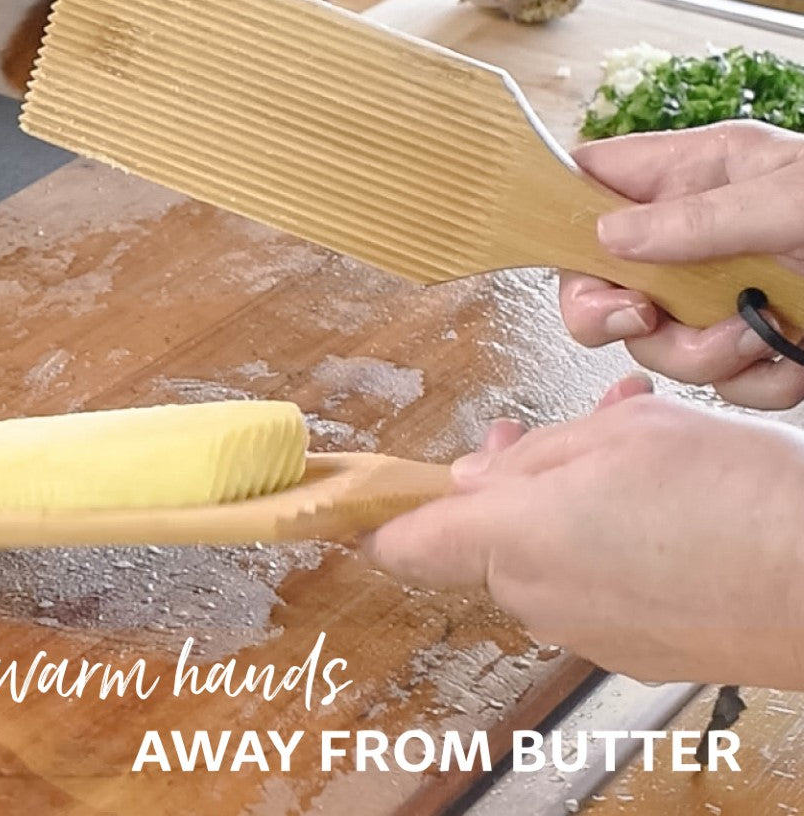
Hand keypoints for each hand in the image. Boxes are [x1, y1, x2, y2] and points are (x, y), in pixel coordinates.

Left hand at [363, 382, 803, 689]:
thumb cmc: (726, 495)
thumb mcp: (616, 435)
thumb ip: (532, 458)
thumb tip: (477, 478)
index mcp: (512, 537)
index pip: (408, 544)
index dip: (378, 520)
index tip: (359, 506)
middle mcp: (536, 597)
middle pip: (482, 540)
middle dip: (504, 485)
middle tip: (538, 439)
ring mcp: (586, 631)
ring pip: (541, 557)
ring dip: (561, 506)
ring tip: (621, 455)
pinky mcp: (634, 650)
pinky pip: (590, 586)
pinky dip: (602, 543)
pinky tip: (653, 505)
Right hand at [560, 121, 803, 408]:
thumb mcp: (794, 197)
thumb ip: (698, 219)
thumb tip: (609, 236)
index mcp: (695, 177)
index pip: (594, 181)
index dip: (561, 211)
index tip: (567, 255)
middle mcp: (694, 238)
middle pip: (600, 279)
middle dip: (613, 313)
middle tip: (641, 317)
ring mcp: (720, 294)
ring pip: (654, 342)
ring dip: (699, 353)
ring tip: (759, 335)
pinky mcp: (753, 345)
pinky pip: (716, 379)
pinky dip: (751, 381)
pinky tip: (791, 358)